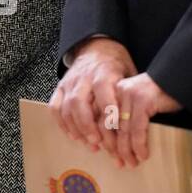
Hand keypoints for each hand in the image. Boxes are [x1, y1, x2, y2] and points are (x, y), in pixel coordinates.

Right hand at [49, 37, 137, 152]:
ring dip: (76, 129)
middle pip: (79, 103)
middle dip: (87, 126)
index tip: (113, 130)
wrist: (97, 48)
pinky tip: (73, 135)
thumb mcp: (128, 74)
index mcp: (103, 73)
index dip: (107, 113)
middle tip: (97, 143)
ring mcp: (69, 82)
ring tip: (89, 144)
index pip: (103, 93)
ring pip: (66, 108)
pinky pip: (55, 107)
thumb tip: (135, 123)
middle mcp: (84, 78)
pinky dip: (62, 124)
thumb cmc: (115, 66)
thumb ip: (127, 96)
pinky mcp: (60, 87)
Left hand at [112, 71, 181, 168]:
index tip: (111, 156)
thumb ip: (125, 116)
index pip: (101, 119)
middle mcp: (118, 91)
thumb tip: (117, 144)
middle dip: (114, 149)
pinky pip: (137, 129)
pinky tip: (143, 154)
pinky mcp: (142, 101)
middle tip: (121, 163)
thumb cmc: (159, 95)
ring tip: (133, 163)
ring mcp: (129, 95)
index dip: (105, 140)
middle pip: (108, 126)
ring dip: (127, 151)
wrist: (180, 80)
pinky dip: (139, 145)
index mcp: (113, 91)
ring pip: (123, 130)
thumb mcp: (136, 103)